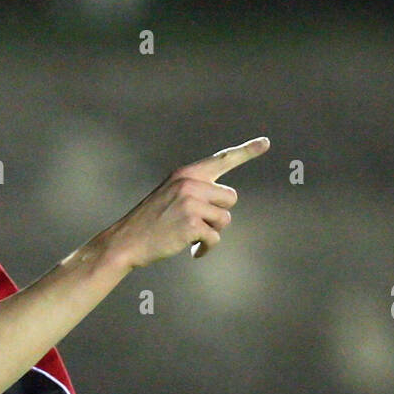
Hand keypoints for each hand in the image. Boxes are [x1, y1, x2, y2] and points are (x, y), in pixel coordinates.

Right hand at [97, 136, 269, 268]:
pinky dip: (206, 248)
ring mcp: (191, 203)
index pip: (222, 159)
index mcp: (186, 173)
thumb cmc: (150, 221)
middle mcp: (190, 184)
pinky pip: (215, 238)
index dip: (247, 151)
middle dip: (218, 214)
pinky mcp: (192, 224)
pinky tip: (192, 251)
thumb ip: (196, 189)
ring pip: (225, 219)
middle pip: (230, 198)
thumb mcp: (170, 194)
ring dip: (212, 232)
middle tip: (198, 223)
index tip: (266, 143)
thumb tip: (227, 198)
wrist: (127, 240)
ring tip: (193, 237)